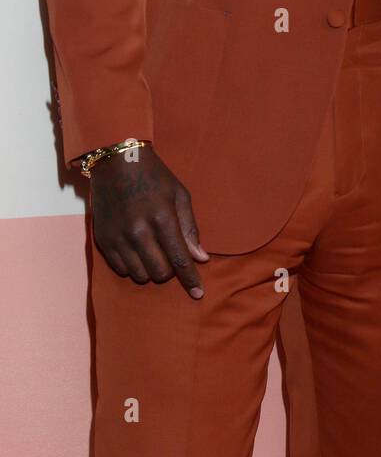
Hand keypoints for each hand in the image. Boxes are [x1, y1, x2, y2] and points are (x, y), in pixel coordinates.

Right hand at [89, 144, 208, 297]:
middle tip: (170, 255)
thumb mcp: (179, 195)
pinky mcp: (103, 240)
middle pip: (159, 273)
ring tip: (153, 251)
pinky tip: (137, 250)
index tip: (199, 294)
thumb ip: (189, 229)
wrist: (116, 163)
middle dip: (170, 271)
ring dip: (151, 269)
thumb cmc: (155, 177)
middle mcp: (138, 231)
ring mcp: (118, 237)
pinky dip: (133, 266)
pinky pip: (121, 270)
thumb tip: (201, 258)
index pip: (179, 259)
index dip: (190, 280)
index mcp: (161, 218)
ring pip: (140, 275)